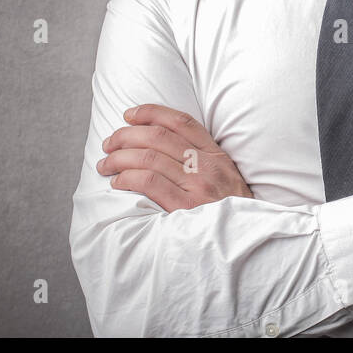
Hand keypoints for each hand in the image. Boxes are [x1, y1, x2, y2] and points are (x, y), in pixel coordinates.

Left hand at [99, 103, 253, 211]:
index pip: (181, 122)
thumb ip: (204, 162)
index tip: (130, 114)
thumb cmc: (232, 211)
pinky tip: (118, 182)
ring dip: (119, 158)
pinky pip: (150, 183)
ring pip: (149, 158)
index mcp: (217, 155)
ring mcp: (198, 186)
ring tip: (106, 164)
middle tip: (109, 143)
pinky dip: (128, 178)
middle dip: (126, 135)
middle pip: (159, 137)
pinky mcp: (186, 207)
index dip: (151, 112)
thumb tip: (164, 148)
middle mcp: (208, 166)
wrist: (247, 239)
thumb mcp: (228, 178)